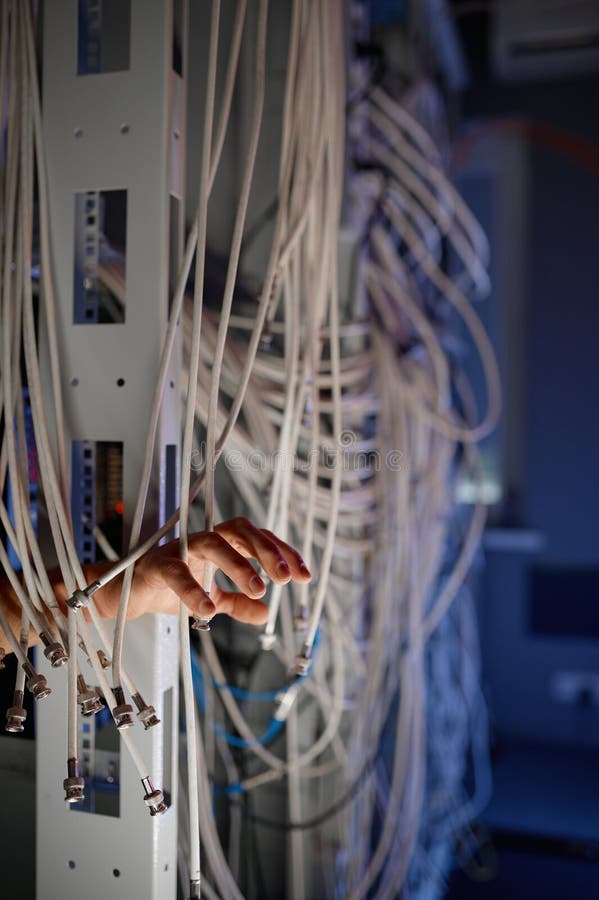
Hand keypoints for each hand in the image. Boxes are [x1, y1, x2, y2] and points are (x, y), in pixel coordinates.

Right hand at [90, 517, 310, 626]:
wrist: (124, 595)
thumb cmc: (166, 588)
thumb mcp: (211, 599)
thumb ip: (237, 603)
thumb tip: (265, 614)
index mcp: (221, 544)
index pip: (259, 538)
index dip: (283, 552)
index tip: (303, 576)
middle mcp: (203, 540)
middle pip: (240, 529)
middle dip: (267, 550)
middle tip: (285, 578)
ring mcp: (179, 549)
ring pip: (212, 542)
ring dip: (238, 564)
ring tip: (257, 589)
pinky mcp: (157, 565)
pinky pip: (177, 573)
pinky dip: (193, 590)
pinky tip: (208, 611)